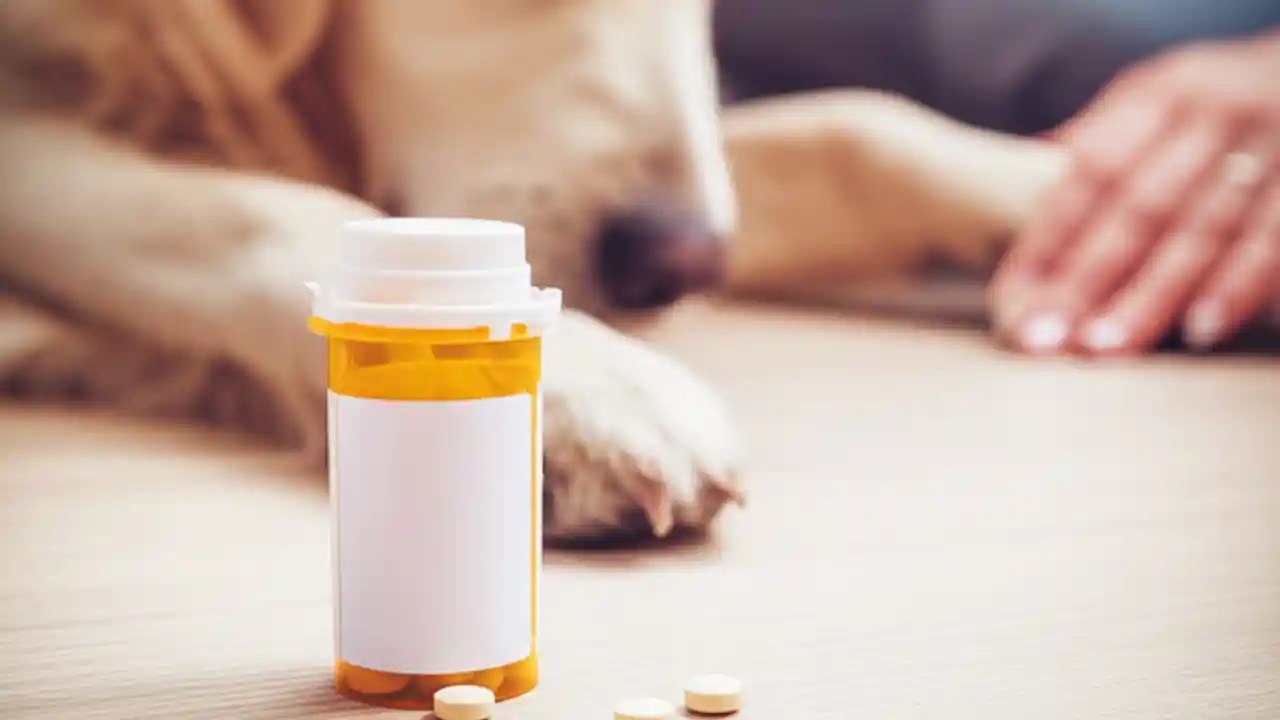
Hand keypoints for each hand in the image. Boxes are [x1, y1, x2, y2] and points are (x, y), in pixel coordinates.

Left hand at [990, 32, 1279, 355]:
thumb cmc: (1223, 96)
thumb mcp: (1162, 92)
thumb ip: (1101, 135)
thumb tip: (1025, 161)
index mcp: (1160, 96)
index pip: (1090, 174)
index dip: (1049, 238)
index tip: (1013, 298)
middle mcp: (1211, 120)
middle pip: (1139, 210)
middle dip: (1087, 278)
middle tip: (1048, 339)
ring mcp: (1269, 149)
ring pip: (1200, 233)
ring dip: (1150, 295)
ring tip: (1106, 347)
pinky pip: (1271, 239)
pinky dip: (1238, 286)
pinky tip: (1200, 330)